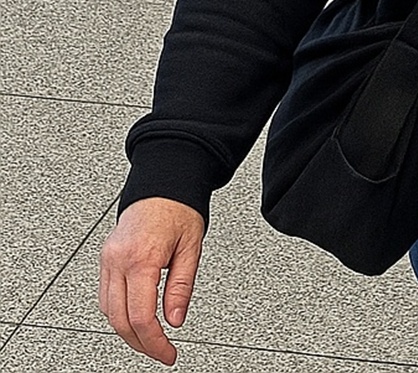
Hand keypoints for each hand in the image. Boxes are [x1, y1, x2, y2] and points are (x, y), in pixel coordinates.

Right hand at [99, 197, 205, 365]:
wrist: (162, 184)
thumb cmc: (179, 209)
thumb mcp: (191, 247)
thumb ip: (181, 286)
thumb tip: (175, 320)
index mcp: (142, 257)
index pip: (141, 316)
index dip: (154, 342)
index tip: (168, 353)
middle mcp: (118, 260)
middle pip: (120, 319)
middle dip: (140, 343)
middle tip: (160, 352)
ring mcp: (108, 259)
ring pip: (108, 311)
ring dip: (126, 330)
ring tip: (149, 339)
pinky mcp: (105, 258)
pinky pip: (106, 296)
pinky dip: (118, 312)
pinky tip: (134, 317)